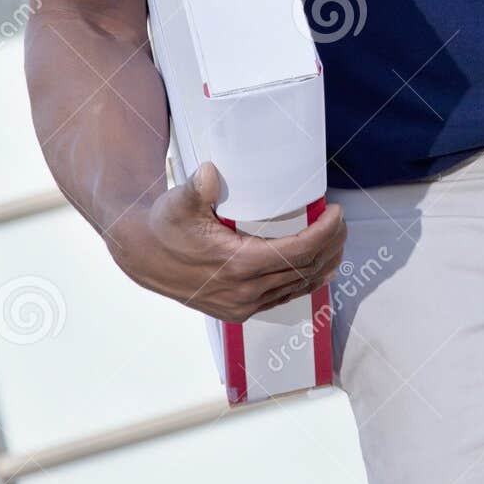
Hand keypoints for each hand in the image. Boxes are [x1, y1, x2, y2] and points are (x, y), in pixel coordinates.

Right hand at [105, 160, 345, 321]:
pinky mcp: (238, 310)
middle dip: (330, 246)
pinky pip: (283, 298)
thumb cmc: (165, 224)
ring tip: (337, 241)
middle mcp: (244, 292)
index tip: (337, 213)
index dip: (324, 234)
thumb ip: (197, 188)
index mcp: (238, 265)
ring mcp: (242, 305)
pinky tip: (318, 269)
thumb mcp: (179, 202)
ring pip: (297, 287)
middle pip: (304, 270)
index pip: (298, 253)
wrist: (143, 255)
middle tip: (341, 222)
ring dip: (322, 264)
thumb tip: (211, 173)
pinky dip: (305, 281)